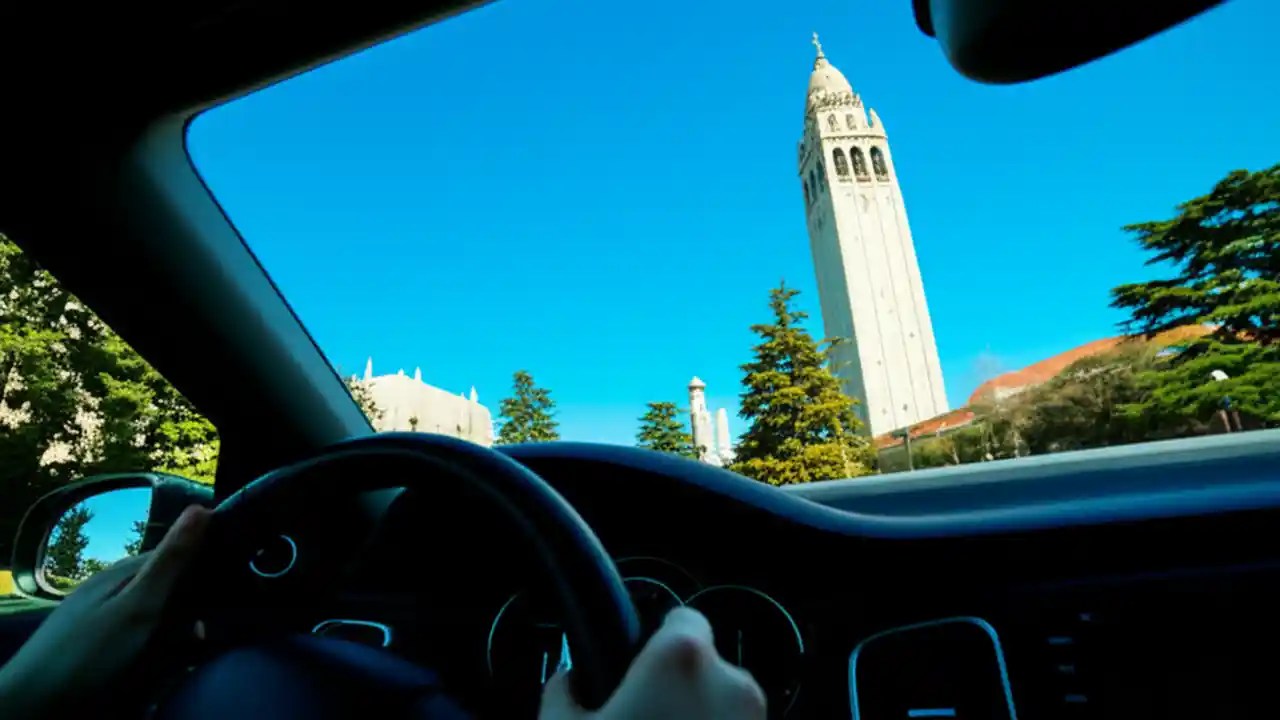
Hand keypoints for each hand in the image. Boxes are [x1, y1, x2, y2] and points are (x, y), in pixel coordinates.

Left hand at [0, 505, 210, 719]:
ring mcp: (105, 617)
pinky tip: (166, 659)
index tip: (233, 584)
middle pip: (168, 586)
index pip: (177, 554)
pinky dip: (160, 646)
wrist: (34, 701)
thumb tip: (202, 508)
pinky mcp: (101, 643)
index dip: (206, 565)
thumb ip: (171, 561)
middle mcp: (114, 589)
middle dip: (193, 604)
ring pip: (157, 614)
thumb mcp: (138, 604)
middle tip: (209, 626)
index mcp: (124, 572)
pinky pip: (143, 636)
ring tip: (192, 646)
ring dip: (178, 629)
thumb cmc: (90, 651)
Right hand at [540, 606, 765, 719]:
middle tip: (636, 715)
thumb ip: (565, 689)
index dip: (652, 638)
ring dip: (693, 713)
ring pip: (720, 703)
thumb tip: (568, 681)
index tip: (633, 662)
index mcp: (682, 659)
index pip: (681, 615)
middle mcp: (732, 684)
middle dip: (672, 685)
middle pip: (701, 665)